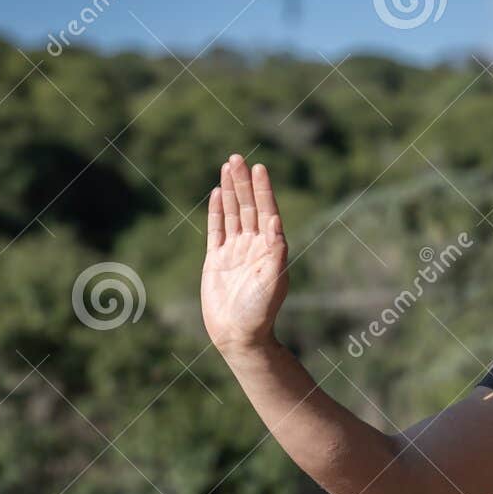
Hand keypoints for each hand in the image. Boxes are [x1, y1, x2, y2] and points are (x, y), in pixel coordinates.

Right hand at [202, 154, 287, 354]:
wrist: (239, 335)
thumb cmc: (259, 312)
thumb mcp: (272, 280)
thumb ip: (275, 251)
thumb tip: (276, 221)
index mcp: (270, 249)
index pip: (266, 211)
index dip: (263, 190)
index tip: (260, 167)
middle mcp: (254, 246)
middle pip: (248, 207)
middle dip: (243, 182)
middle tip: (237, 158)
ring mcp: (235, 251)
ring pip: (233, 214)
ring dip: (231, 190)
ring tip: (228, 166)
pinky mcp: (217, 259)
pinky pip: (216, 229)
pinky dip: (217, 211)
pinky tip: (217, 193)